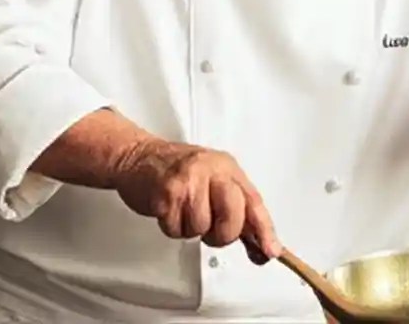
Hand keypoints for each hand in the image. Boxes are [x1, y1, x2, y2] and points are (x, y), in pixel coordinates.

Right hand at [112, 139, 281, 263]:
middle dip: (222, 233)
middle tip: (210, 227)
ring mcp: (188, 182)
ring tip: (184, 210)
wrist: (138, 156)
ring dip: (191, 229)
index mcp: (227, 168)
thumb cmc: (177, 170)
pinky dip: (172, 228)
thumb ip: (237, 207)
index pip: (253, 201)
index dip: (264, 229)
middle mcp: (211, 171)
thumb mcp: (215, 178)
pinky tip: (169, 210)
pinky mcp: (166, 194)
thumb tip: (259, 242)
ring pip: (202, 228)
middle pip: (232, 218)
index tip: (271, 251)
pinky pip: (177, 230)